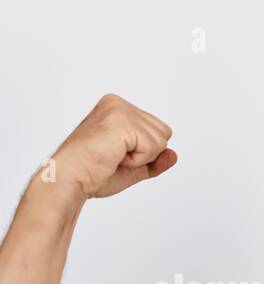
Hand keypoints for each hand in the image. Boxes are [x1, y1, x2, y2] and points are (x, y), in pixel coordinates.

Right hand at [51, 94, 176, 199]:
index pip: (157, 131)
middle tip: (116, 157)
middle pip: (164, 132)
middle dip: (147, 153)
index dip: (144, 152)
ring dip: (142, 157)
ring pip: (161, 140)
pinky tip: (114, 157)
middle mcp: (117, 103)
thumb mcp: (132, 167)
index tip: (116, 155)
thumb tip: (174, 154)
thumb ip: (154, 159)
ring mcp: (119, 109)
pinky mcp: (121, 121)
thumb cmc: (93, 173)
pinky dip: (138, 160)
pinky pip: (153, 146)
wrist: (71, 180)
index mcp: (116, 108)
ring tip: (114, 156)